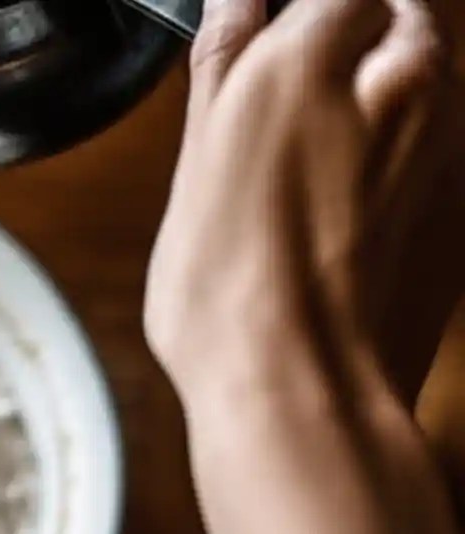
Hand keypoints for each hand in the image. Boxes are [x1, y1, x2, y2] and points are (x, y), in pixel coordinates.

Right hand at [146, 0, 459, 404]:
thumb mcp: (197, 159)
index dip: (301, 10)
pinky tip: (351, 198)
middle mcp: (406, 81)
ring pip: (435, 69)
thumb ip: (225, 60)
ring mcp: (451, 144)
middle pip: (402, 7)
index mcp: (318, 55)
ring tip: (321, 142)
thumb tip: (237, 1)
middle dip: (358, 25)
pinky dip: (411, 142)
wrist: (304, 393)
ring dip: (389, 79)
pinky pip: (448, 139)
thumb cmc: (231, 289)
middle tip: (298, 76)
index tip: (270, 29)